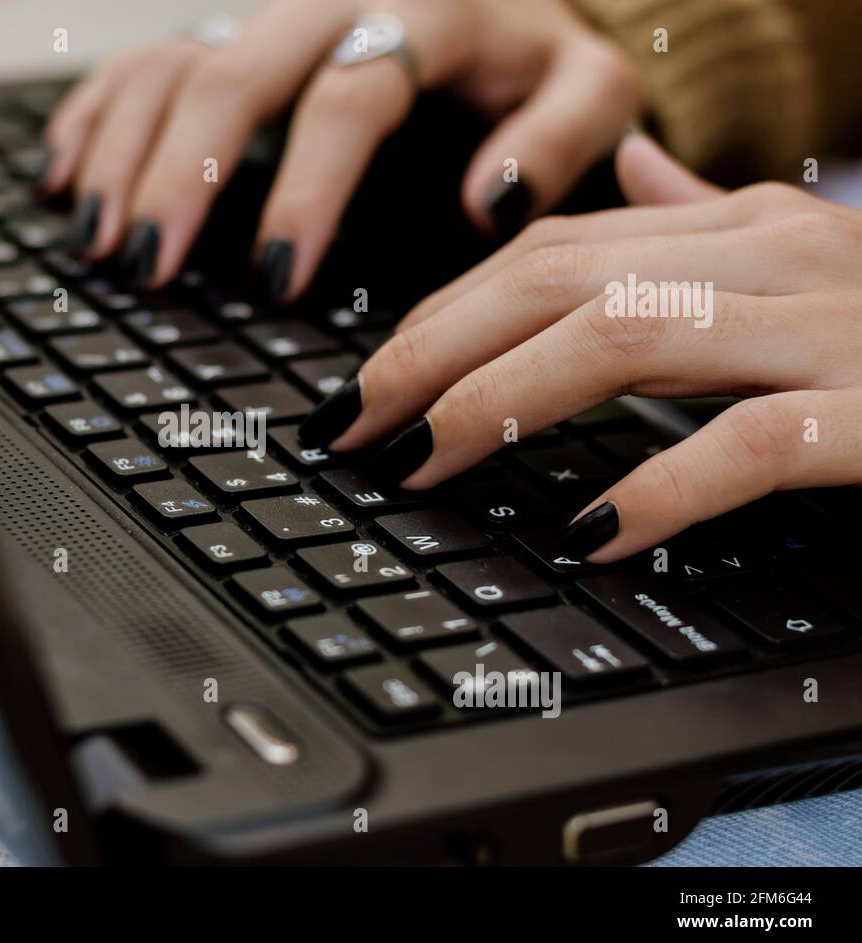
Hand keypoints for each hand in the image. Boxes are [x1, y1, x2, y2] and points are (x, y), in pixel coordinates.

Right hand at [42, 0, 640, 297]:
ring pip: (173, 63)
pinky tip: (63, 172)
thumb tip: (494, 200)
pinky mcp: (230, 24)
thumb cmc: (536, 54)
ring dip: (122, 152)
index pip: (348, 96)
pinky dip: (96, 115)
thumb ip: (561, 136)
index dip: (306, 190)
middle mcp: (329, 0)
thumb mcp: (588, 87)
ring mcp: (268, 8)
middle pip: (232, 75)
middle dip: (181, 176)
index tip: (277, 277)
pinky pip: (145, 57)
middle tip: (150, 264)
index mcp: (421, 10)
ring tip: (96, 237)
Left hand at [300, 131, 861, 561]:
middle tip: (353, 427)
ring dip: (503, 403)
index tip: (365, 380)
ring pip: (629, 336)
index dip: (437, 313)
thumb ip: (710, 226)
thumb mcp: (808, 261)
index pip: (548, 250)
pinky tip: (589, 532)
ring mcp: (834, 329)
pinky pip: (752, 444)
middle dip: (429, 351)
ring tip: (426, 464)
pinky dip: (661, 488)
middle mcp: (775, 257)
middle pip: (557, 280)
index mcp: (741, 229)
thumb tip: (633, 185)